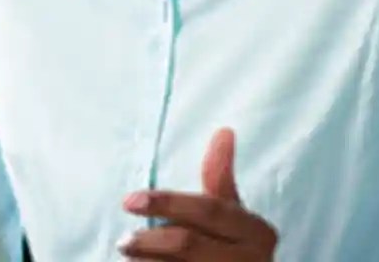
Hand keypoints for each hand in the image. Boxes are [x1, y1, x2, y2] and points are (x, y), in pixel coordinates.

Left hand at [117, 128, 277, 260]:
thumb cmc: (232, 244)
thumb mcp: (231, 213)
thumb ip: (219, 178)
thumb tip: (224, 131)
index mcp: (256, 231)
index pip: (208, 210)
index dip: (168, 203)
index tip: (129, 201)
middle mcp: (252, 259)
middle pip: (189, 243)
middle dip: (150, 240)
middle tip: (122, 241)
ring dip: (148, 261)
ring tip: (129, 256)